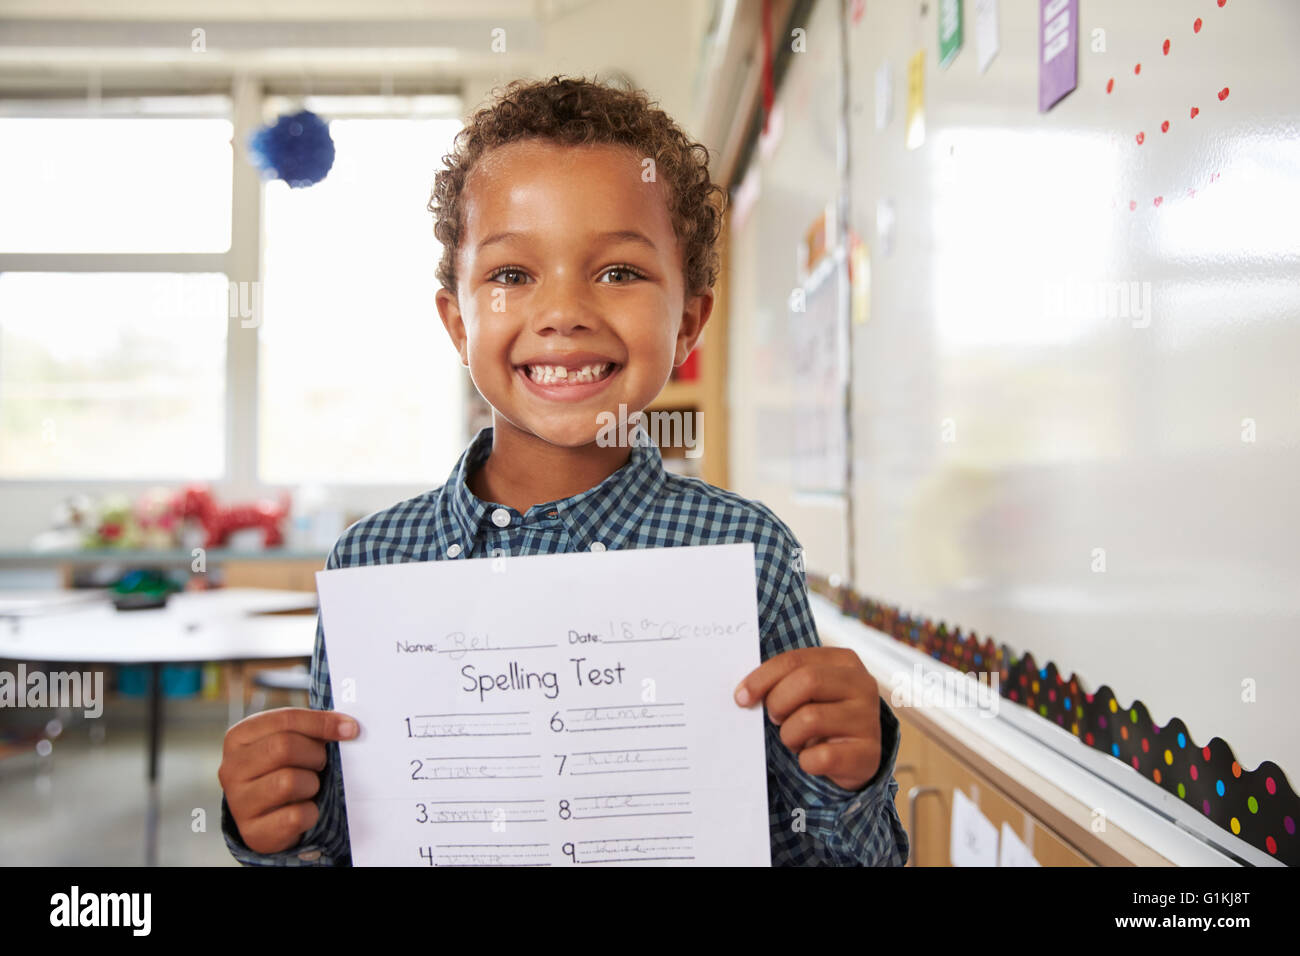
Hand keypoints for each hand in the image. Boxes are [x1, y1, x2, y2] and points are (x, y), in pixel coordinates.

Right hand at [218, 707, 357, 854]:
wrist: (269, 818)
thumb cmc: (285, 770)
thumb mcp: (292, 743)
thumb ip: (312, 730)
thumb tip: (347, 727)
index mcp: (239, 737)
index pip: (284, 719)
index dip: (322, 723)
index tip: (350, 729)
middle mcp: (231, 769)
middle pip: (284, 748)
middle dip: (315, 755)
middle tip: (321, 763)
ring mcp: (238, 803)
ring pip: (288, 782)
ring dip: (311, 784)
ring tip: (309, 787)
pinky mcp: (253, 832)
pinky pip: (295, 816)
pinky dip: (310, 813)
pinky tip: (305, 810)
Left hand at [734, 646, 881, 791]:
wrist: (853, 756)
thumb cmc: (820, 715)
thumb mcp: (805, 692)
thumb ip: (783, 681)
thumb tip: (743, 692)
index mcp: (844, 661)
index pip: (794, 660)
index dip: (762, 678)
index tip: (741, 697)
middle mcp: (863, 685)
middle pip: (807, 681)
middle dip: (778, 703)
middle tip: (774, 718)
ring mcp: (868, 719)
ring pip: (810, 719)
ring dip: (790, 735)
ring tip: (796, 739)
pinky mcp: (868, 753)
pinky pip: (821, 757)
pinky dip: (806, 761)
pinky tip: (811, 759)